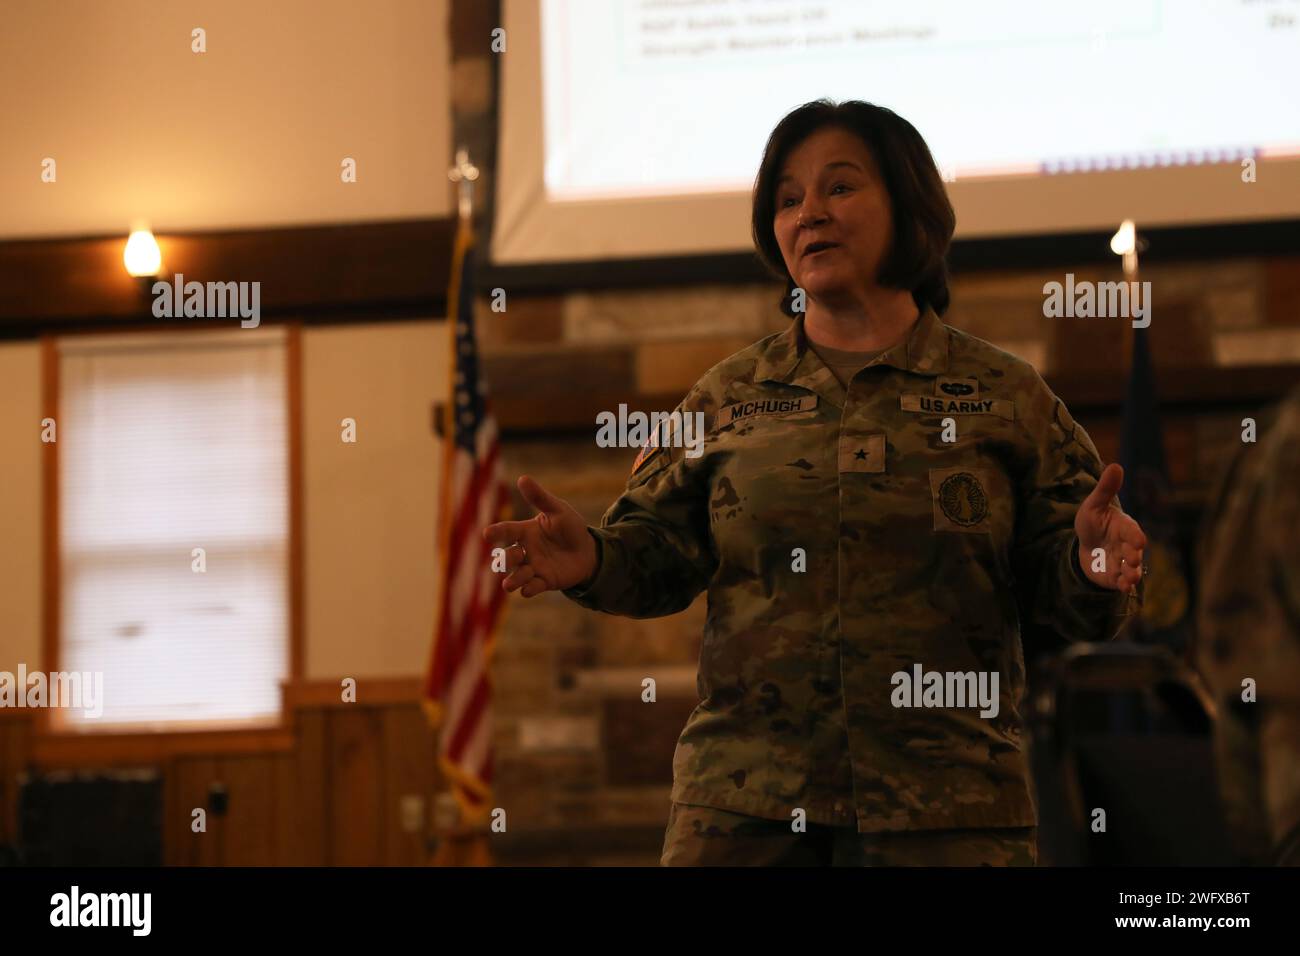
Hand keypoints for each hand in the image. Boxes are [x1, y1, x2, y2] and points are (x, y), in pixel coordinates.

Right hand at [482, 475, 598, 596]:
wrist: (588, 550)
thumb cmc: (569, 528)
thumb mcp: (558, 510)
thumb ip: (540, 498)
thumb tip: (522, 478)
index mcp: (525, 532)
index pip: (507, 530)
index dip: (496, 532)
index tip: (487, 534)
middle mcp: (525, 551)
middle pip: (507, 557)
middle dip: (507, 558)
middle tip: (519, 553)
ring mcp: (533, 567)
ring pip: (516, 576)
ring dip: (512, 579)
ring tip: (509, 584)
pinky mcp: (545, 581)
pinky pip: (532, 587)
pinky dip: (528, 590)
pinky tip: (526, 591)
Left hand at [1075, 463, 1147, 593]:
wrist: (1086, 545)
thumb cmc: (1093, 522)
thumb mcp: (1094, 505)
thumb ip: (1105, 489)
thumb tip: (1115, 466)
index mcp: (1125, 527)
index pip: (1133, 531)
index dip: (1135, 536)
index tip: (1138, 540)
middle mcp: (1128, 546)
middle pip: (1134, 552)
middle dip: (1134, 555)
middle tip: (1133, 558)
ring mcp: (1123, 562)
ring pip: (1131, 569)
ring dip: (1132, 574)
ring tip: (1130, 578)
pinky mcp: (1116, 576)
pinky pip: (1122, 582)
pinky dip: (1123, 585)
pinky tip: (1123, 587)